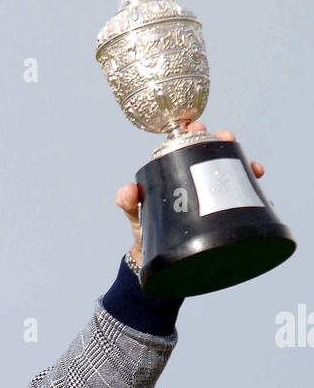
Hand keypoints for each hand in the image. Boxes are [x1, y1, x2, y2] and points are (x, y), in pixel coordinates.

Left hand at [115, 122, 265, 266]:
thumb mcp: (137, 216)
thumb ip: (129, 204)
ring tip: (252, 167)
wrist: (158, 259)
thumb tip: (128, 190)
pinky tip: (259, 191)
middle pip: (212, 155)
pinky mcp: (222, 214)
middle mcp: (195, 181)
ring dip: (244, 166)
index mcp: (175, 175)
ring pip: (231, 174)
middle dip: (222, 142)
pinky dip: (252, 193)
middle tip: (226, 137)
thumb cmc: (146, 232)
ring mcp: (210, 197)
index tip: (197, 128)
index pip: (186, 148)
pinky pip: (240, 200)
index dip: (194, 134)